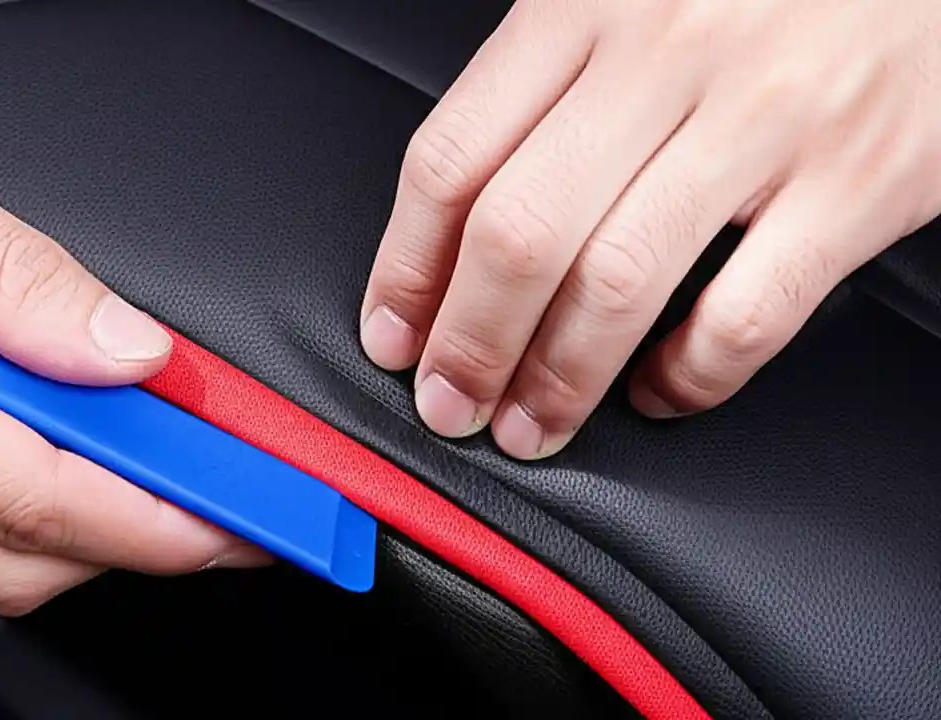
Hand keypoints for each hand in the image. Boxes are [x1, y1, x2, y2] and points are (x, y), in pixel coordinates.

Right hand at [0, 21, 267, 615]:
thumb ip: (29, 286)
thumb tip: (132, 360)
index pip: (29, 502)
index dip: (154, 520)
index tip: (237, 518)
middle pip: (7, 563)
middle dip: (130, 534)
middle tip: (215, 490)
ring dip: (68, 527)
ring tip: (143, 465)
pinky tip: (43, 456)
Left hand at [360, 0, 940, 458]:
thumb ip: (547, 80)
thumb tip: (454, 212)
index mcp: (585, 4)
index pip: (452, 159)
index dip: (406, 268)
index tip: (392, 333)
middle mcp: (665, 56)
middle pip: (518, 233)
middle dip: (469, 344)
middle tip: (450, 401)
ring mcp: (766, 119)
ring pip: (616, 283)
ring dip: (556, 380)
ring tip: (530, 424)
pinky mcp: (859, 179)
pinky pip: (746, 313)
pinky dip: (688, 377)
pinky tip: (659, 392)